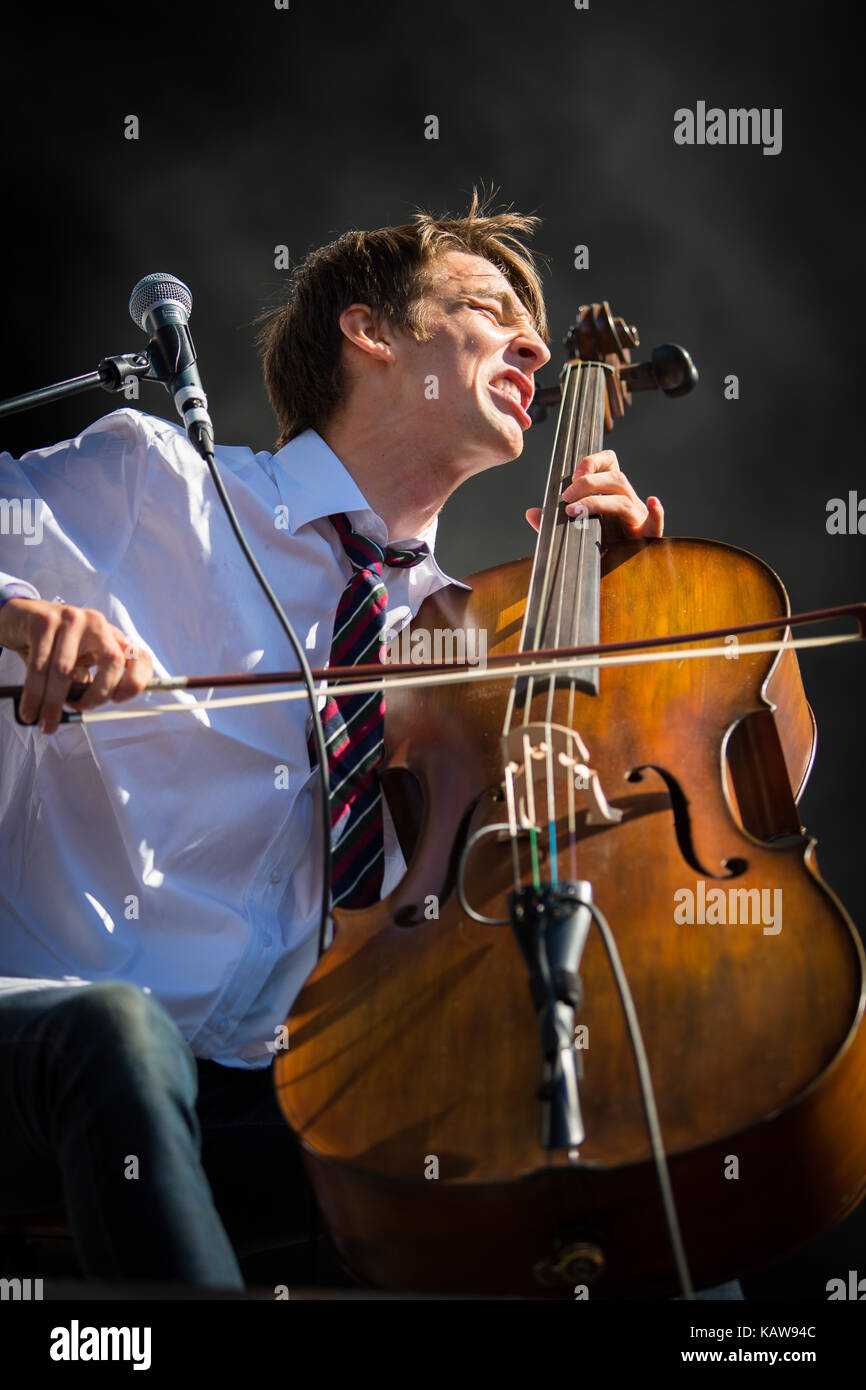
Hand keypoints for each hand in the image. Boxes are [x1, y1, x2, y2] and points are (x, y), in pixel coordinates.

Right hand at [0, 598, 152, 734]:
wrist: (20, 618)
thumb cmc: (53, 647)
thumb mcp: (78, 663)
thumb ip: (86, 684)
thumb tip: (82, 708)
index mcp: (112, 637)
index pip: (139, 657)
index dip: (137, 681)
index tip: (120, 700)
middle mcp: (97, 624)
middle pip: (112, 661)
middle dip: (99, 694)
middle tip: (82, 709)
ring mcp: (72, 619)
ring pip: (65, 669)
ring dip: (54, 702)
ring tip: (46, 723)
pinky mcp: (45, 621)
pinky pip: (40, 665)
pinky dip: (34, 693)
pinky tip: (30, 709)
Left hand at [525, 450, 663, 538]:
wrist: (617, 570)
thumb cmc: (597, 544)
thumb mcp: (572, 529)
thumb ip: (552, 522)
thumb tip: (530, 513)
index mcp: (610, 493)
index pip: (609, 462)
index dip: (593, 461)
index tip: (574, 474)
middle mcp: (626, 500)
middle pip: (615, 479)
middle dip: (588, 484)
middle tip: (566, 498)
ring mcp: (637, 517)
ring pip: (625, 499)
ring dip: (600, 500)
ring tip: (576, 510)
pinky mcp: (647, 536)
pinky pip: (656, 522)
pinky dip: (657, 511)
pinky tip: (653, 502)